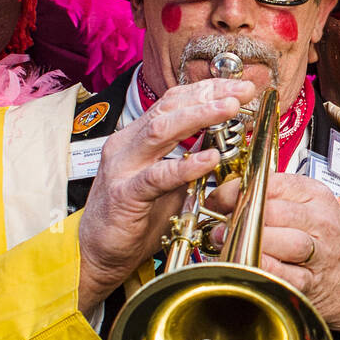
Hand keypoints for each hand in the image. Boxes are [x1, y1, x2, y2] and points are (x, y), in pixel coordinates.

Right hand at [77, 77, 256, 313]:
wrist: (96, 254)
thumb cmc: (134, 218)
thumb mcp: (169, 182)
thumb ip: (189, 159)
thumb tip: (225, 142)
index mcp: (138, 138)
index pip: (175, 101)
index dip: (207, 89)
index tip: (239, 85)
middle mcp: (128, 145)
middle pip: (170, 107)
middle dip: (209, 95)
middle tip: (243, 91)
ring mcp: (123, 168)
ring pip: (162, 130)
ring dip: (200, 116)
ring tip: (230, 109)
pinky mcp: (124, 195)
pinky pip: (157, 176)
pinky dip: (186, 166)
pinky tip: (210, 158)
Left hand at [207, 173, 339, 339]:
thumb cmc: (328, 242)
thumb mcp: (309, 208)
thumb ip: (274, 200)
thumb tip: (226, 201)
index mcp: (316, 195)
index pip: (271, 183)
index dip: (236, 191)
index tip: (218, 201)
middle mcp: (320, 220)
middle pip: (271, 212)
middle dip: (238, 220)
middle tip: (220, 228)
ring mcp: (319, 252)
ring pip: (278, 241)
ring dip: (246, 244)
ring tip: (228, 246)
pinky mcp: (312, 281)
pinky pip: (280, 273)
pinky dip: (260, 269)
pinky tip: (246, 265)